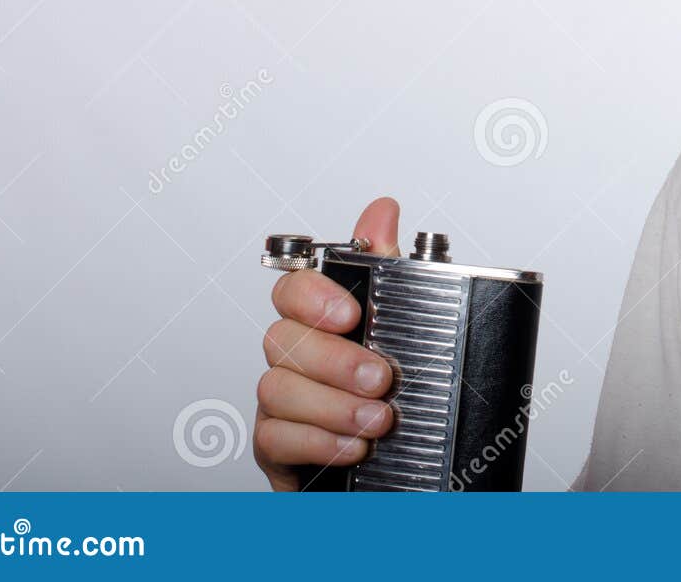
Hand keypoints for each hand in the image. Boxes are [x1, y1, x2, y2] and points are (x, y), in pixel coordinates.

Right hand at [254, 197, 401, 490]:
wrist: (401, 470)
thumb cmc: (396, 392)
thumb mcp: (406, 323)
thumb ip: (390, 268)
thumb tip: (382, 210)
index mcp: (323, 321)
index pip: (293, 289)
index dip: (313, 296)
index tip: (351, 313)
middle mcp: (296, 356)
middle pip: (282, 339)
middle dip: (335, 360)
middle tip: (381, 379)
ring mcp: (283, 401)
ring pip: (276, 388)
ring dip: (332, 406)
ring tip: (377, 420)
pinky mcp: (277, 447)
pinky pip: (274, 437)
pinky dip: (317, 442)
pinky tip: (353, 447)